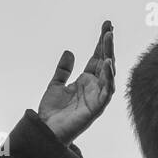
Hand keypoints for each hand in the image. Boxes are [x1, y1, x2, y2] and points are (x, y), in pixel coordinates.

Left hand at [38, 21, 115, 143]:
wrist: (47, 131)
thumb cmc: (52, 113)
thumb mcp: (55, 85)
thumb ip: (63, 70)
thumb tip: (69, 52)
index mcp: (86, 81)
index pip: (97, 58)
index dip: (101, 43)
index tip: (106, 26)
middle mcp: (94, 87)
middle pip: (105, 62)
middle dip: (108, 44)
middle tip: (109, 27)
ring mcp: (97, 97)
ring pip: (109, 73)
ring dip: (110, 55)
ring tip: (108, 38)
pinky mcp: (97, 108)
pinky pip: (107, 91)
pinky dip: (109, 77)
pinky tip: (108, 63)